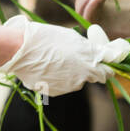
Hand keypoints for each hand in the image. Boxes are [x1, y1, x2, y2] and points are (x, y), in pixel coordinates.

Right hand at [0, 15, 129, 96]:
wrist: (22, 50)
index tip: (101, 62)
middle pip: (91, 77)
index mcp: (89, 63)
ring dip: (71, 73)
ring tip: (56, 59)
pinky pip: (61, 85)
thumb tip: (104, 55)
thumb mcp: (74, 38)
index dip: (106, 67)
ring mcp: (67, 87)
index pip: (108, 73)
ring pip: (75, 81)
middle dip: (88, 69)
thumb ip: (91, 49)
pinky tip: (47, 67)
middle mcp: (81, 78)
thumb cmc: (48, 38)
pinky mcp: (54, 92)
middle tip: (76, 57)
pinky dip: (58, 78)